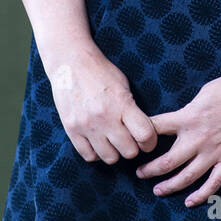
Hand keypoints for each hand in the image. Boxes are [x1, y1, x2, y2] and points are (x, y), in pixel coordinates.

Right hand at [48, 44, 158, 164]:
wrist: (70, 62)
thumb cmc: (101, 72)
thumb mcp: (123, 85)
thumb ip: (132, 109)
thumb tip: (143, 132)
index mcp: (122, 103)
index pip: (145, 135)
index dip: (150, 142)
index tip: (148, 140)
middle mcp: (105, 117)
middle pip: (129, 151)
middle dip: (133, 147)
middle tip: (129, 139)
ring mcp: (87, 125)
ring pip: (110, 158)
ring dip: (115, 152)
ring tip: (112, 140)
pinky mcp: (71, 130)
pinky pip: (89, 156)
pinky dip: (96, 152)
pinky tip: (97, 141)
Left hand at [135, 67, 220, 206]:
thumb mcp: (205, 91)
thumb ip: (191, 108)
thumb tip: (183, 117)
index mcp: (189, 117)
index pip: (156, 128)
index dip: (142, 135)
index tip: (134, 141)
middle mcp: (198, 138)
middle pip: (167, 161)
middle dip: (150, 170)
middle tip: (139, 174)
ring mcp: (215, 152)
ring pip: (187, 177)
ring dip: (169, 186)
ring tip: (157, 191)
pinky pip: (214, 183)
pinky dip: (201, 195)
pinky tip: (190, 202)